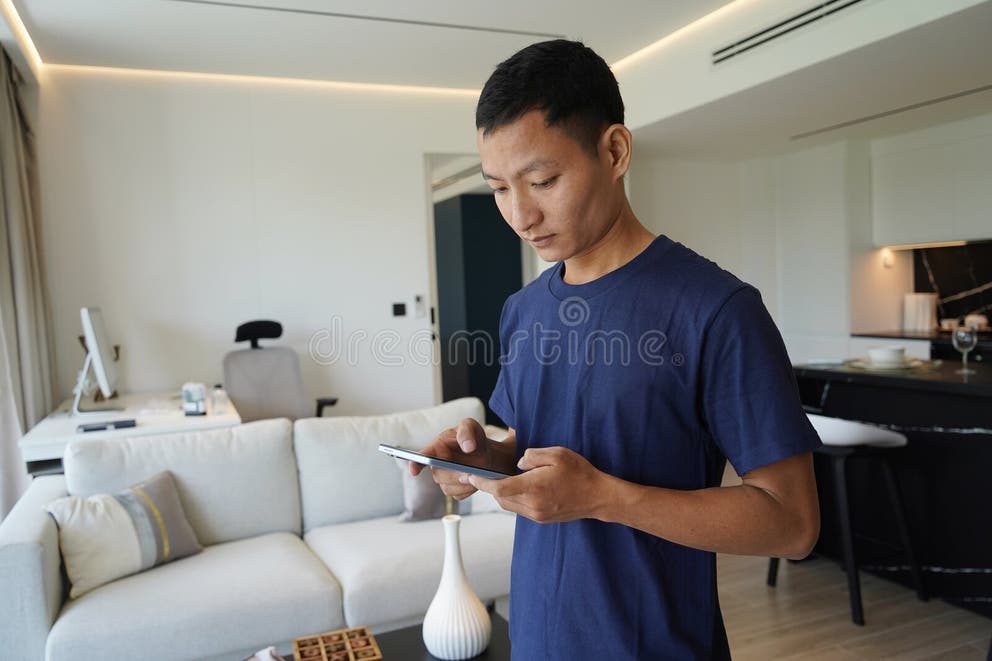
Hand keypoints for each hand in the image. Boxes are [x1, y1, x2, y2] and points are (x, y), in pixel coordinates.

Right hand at [413, 419, 513, 500]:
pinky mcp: (454, 490)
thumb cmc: (474, 438)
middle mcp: (437, 464)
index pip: (423, 456)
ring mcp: (444, 479)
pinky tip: (477, 479)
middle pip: (438, 475)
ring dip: (465, 482)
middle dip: (454, 475)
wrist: (487, 454)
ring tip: (478, 472)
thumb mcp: (471, 427)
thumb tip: (468, 447)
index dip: (416, 464)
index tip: (414, 471)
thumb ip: (467, 431)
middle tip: (470, 472)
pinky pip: (459, 495)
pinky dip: (470, 489)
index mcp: (437, 447)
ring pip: (448, 488)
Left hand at [466, 446, 612, 523]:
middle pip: (500, 499)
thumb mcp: (557, 454)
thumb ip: (532, 456)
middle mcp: (533, 505)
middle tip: (482, 475)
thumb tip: (518, 463)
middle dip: (490, 488)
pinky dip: (513, 499)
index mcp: (534, 488)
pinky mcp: (541, 519)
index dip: (482, 483)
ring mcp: (537, 515)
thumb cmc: (579, 472)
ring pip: (509, 506)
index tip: (470, 476)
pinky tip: (518, 488)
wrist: (598, 497)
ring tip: (500, 481)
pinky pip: (519, 510)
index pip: (499, 489)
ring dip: (502, 494)